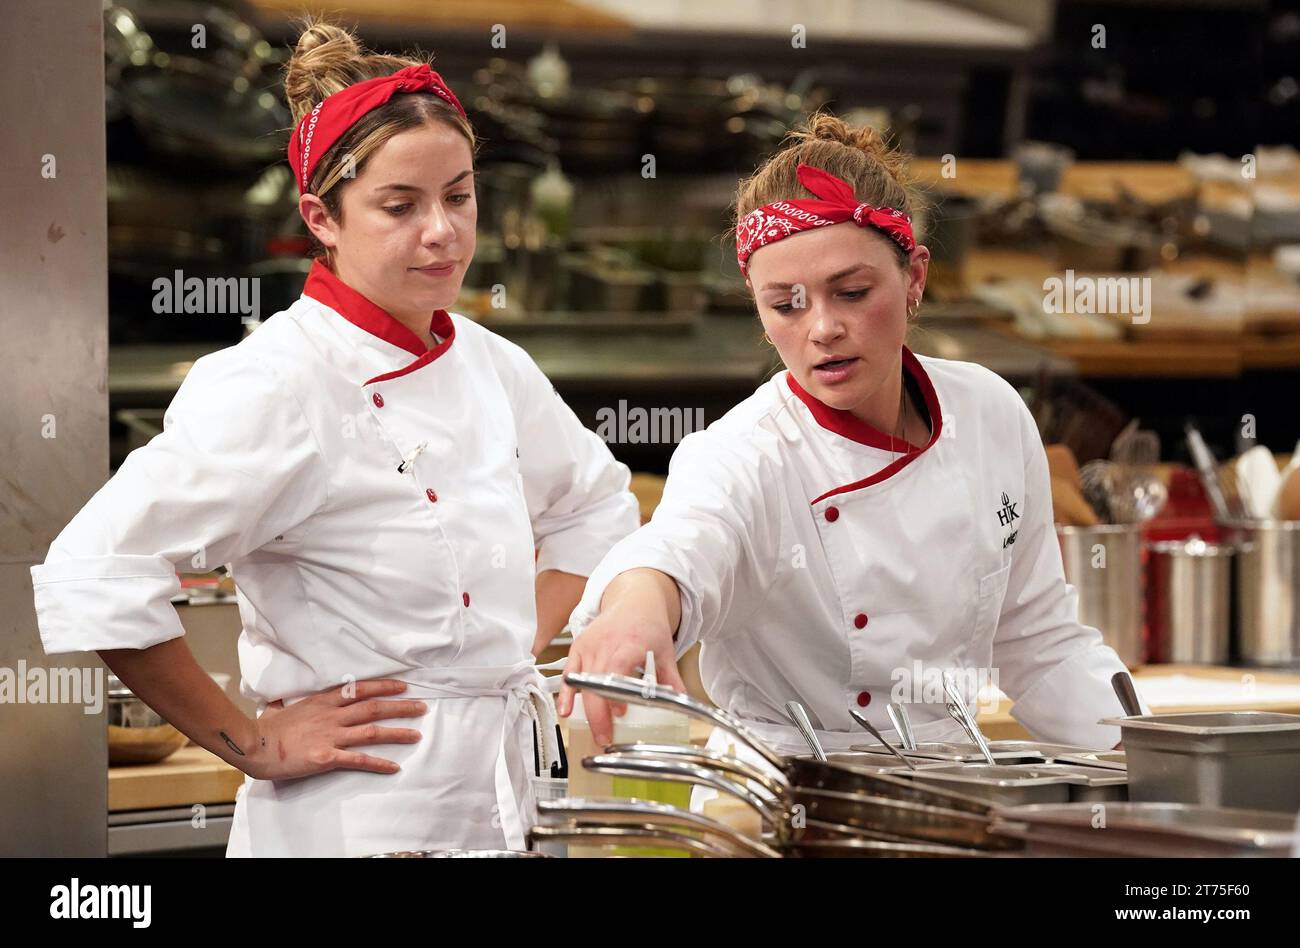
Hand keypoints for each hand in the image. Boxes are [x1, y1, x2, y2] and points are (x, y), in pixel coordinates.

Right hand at [241, 679, 427, 779]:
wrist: (253, 744)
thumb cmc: (263, 728)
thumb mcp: (275, 709)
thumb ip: (281, 705)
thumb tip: (275, 702)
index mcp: (323, 702)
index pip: (360, 689)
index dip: (384, 687)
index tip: (403, 686)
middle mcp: (332, 715)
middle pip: (374, 708)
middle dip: (401, 707)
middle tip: (422, 707)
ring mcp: (331, 735)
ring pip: (372, 731)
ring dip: (397, 733)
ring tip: (417, 735)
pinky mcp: (327, 756)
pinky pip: (358, 759)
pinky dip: (378, 763)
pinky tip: (394, 766)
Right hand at [558, 596, 683, 747]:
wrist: (634, 600)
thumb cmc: (649, 626)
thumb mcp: (666, 651)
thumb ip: (672, 679)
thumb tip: (682, 703)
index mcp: (630, 643)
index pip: (617, 668)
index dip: (615, 692)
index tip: (619, 713)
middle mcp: (607, 643)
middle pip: (596, 682)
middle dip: (598, 713)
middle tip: (605, 738)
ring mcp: (590, 644)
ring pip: (582, 681)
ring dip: (585, 709)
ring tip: (594, 733)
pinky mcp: (579, 646)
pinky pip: (569, 673)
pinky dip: (566, 692)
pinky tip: (566, 710)